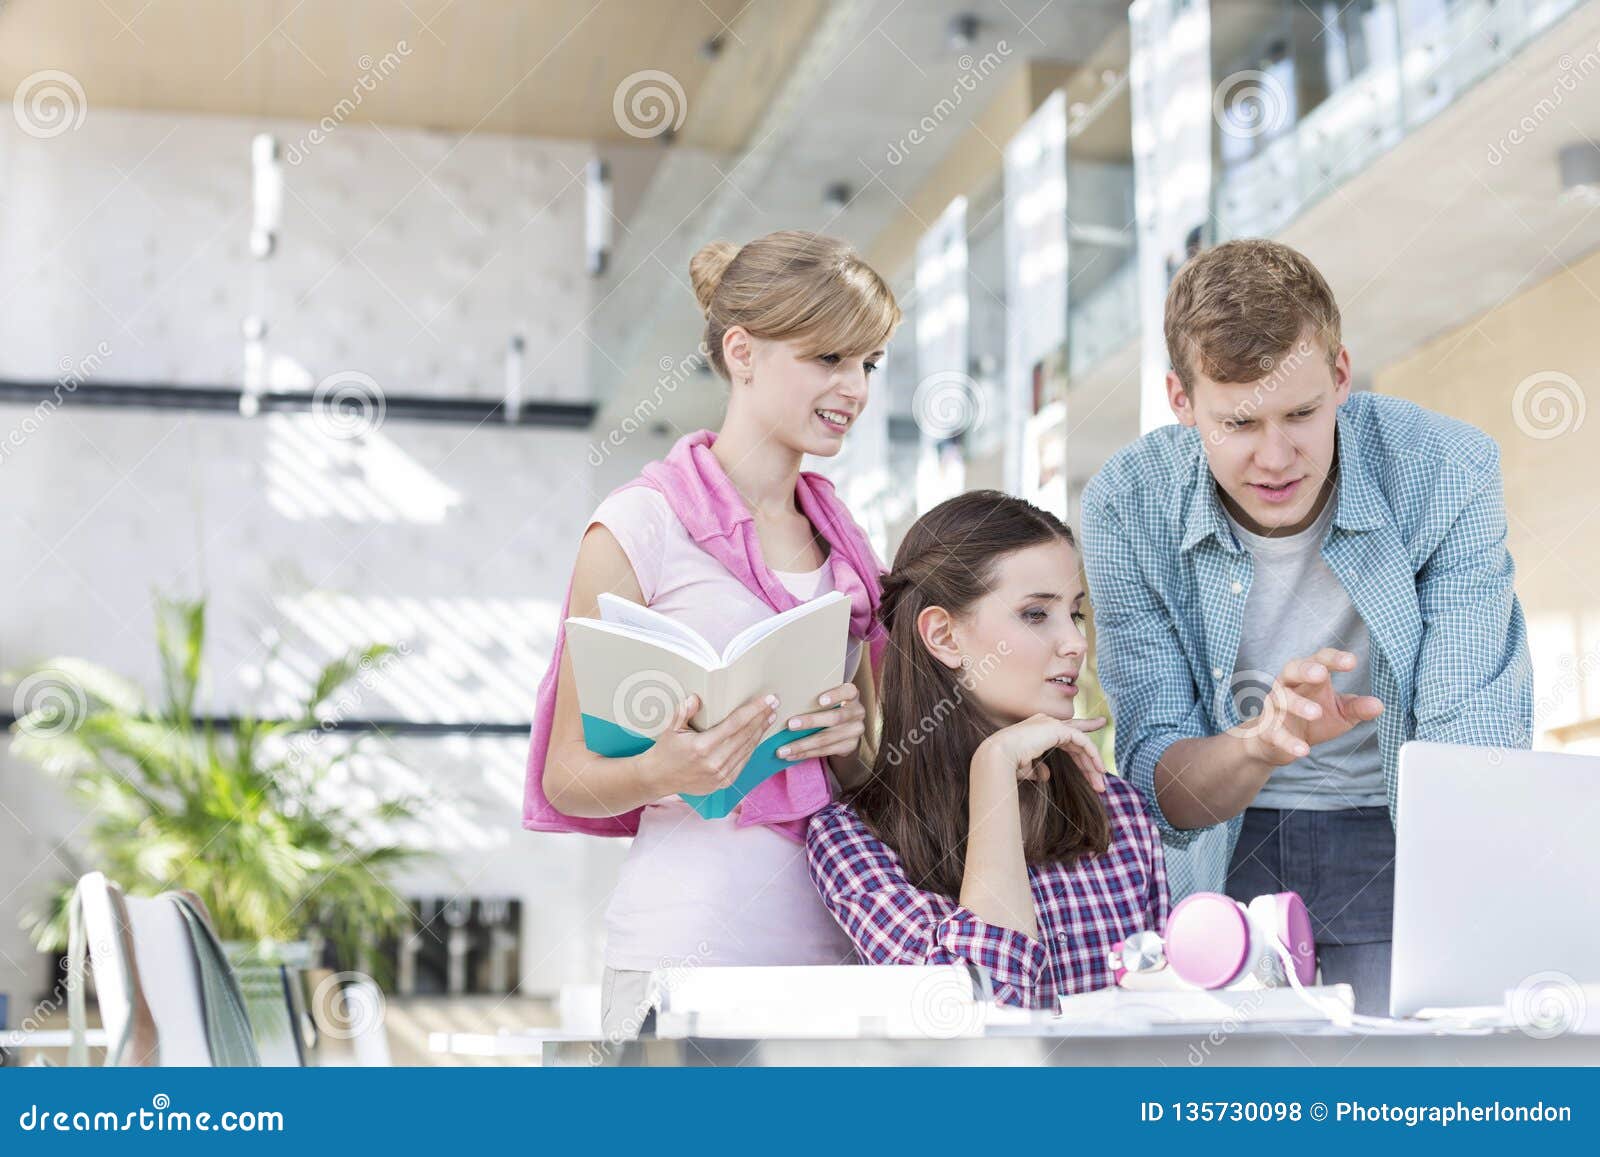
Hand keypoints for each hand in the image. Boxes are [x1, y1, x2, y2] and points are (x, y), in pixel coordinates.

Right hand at [641, 692, 777, 796]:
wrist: (659, 778)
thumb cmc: (666, 750)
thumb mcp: (672, 728)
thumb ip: (684, 712)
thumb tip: (696, 698)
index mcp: (702, 747)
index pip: (735, 724)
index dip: (754, 710)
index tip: (767, 700)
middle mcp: (715, 762)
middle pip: (746, 735)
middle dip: (762, 718)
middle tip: (774, 703)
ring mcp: (721, 775)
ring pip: (747, 749)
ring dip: (760, 732)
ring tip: (769, 717)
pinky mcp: (724, 783)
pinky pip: (743, 762)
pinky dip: (752, 747)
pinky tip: (758, 735)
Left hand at [774, 682, 865, 762]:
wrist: (846, 726)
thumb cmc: (829, 705)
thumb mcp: (827, 697)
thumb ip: (814, 696)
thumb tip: (779, 697)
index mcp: (852, 695)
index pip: (849, 692)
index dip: (835, 695)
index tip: (820, 700)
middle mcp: (857, 712)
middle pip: (835, 718)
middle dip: (811, 722)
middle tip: (790, 725)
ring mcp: (855, 731)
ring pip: (827, 739)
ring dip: (803, 744)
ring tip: (783, 749)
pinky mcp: (849, 746)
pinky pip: (825, 751)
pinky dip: (806, 753)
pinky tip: (791, 755)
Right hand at [975, 712, 1107, 792]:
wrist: (999, 755)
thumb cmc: (1007, 763)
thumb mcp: (1025, 768)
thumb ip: (1038, 769)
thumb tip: (1047, 776)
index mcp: (1037, 729)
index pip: (1065, 730)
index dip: (1084, 729)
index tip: (1100, 723)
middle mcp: (1045, 722)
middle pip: (1076, 738)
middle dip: (1090, 757)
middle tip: (1102, 773)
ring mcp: (1052, 723)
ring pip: (1081, 742)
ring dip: (1092, 763)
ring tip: (1101, 782)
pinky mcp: (1058, 729)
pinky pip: (1082, 741)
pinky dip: (1092, 755)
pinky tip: (1098, 769)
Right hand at [1236, 647, 1384, 766]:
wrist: (1277, 744)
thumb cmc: (1312, 721)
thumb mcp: (1340, 712)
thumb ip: (1357, 707)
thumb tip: (1379, 705)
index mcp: (1308, 677)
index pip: (1319, 660)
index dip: (1333, 659)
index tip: (1351, 662)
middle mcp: (1288, 686)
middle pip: (1292, 669)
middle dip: (1305, 669)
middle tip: (1322, 674)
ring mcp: (1275, 707)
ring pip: (1281, 698)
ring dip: (1297, 704)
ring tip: (1316, 713)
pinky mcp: (1267, 729)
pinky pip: (1275, 732)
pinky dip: (1288, 741)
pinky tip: (1303, 749)